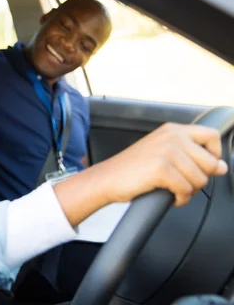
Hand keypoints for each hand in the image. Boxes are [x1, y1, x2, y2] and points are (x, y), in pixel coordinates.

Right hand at [98, 123, 226, 206]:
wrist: (107, 179)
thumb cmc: (133, 169)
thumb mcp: (162, 151)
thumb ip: (191, 154)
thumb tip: (222, 166)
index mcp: (172, 129)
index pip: (212, 136)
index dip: (214, 155)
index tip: (202, 166)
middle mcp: (171, 136)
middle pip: (210, 163)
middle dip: (200, 178)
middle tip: (181, 182)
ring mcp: (166, 151)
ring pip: (200, 179)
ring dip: (188, 191)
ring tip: (172, 189)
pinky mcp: (161, 168)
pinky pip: (186, 190)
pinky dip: (180, 199)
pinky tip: (169, 196)